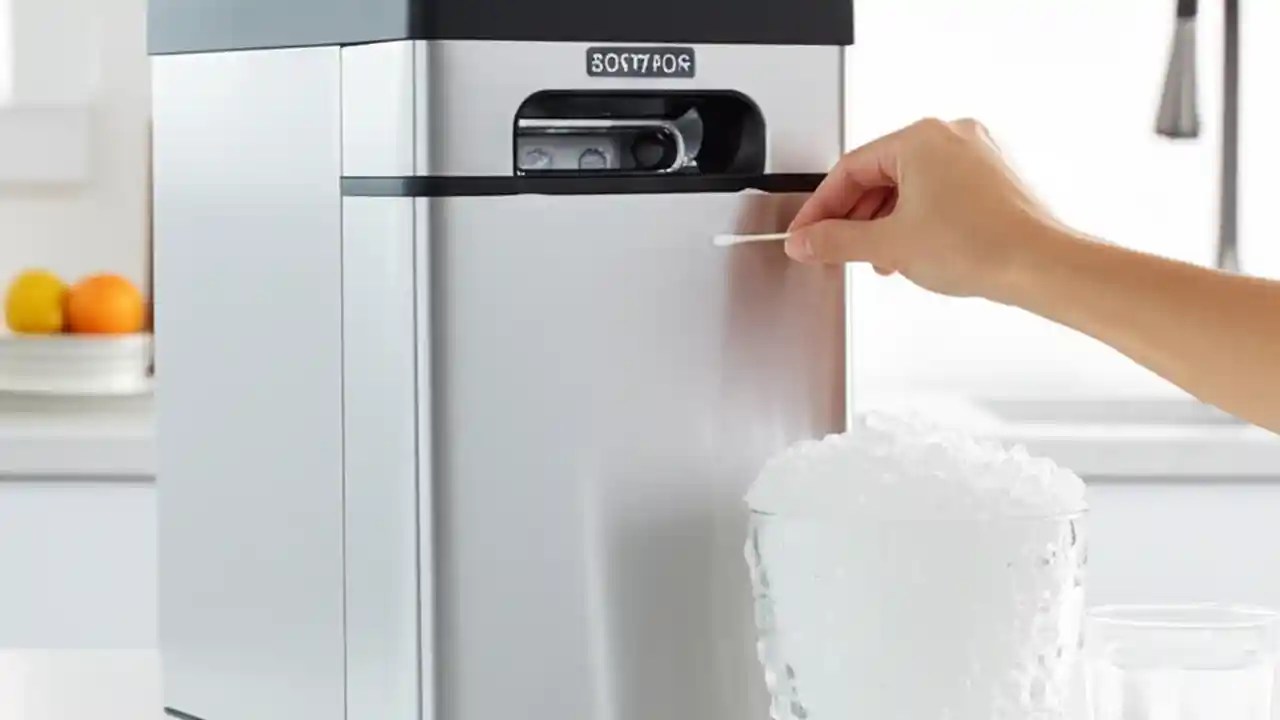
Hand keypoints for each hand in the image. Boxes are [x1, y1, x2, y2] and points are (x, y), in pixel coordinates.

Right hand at [786, 118, 1058, 300]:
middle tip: (832, 249)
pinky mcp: (990, 180)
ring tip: (875, 258)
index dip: (820, 208)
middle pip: (878, 176)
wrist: (1041, 266)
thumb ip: (835, 241)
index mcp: (921, 138)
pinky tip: (909, 251)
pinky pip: (935, 193)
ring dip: (883, 223)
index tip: (806, 233)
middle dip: (853, 218)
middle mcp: (950, 137)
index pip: (849, 169)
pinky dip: (914, 220)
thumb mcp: (889, 245)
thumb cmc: (982, 244)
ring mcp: (975, 157)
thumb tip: (806, 241)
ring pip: (907, 187)